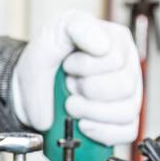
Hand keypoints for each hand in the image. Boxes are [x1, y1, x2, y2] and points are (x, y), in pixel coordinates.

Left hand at [11, 10, 141, 145]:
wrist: (30, 91)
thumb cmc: (46, 60)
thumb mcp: (53, 32)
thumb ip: (77, 28)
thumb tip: (102, 45)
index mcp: (117, 42)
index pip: (115, 59)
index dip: (85, 67)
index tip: (68, 66)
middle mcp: (128, 68)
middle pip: (124, 87)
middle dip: (88, 90)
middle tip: (70, 86)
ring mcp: (129, 97)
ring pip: (127, 111)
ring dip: (92, 112)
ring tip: (73, 105)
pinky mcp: (123, 123)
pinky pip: (127, 132)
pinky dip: (102, 132)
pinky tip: (84, 123)